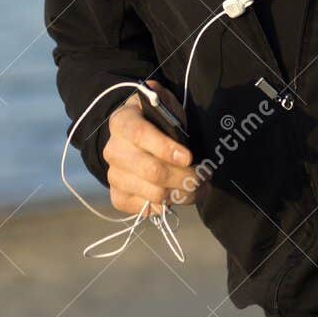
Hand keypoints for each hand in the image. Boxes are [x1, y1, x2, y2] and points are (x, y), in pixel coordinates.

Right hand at [103, 78, 206, 215]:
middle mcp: (114, 150)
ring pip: (154, 194)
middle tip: (204, 177)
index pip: (140, 135)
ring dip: (182, 195)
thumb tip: (181, 133)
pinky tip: (176, 195)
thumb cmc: (156, 121)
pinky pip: (144, 209)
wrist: (133, 137)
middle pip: (151, 171)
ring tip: (198, 188)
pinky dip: (166, 206)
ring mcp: (113, 175)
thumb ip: (172, 114)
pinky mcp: (118, 196)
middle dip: (184, 177)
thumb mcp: (165, 107)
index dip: (165, 148)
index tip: (188, 157)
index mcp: (122, 122)